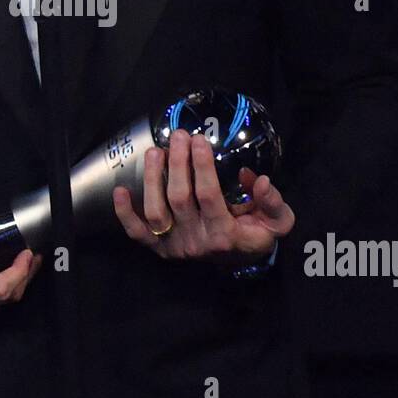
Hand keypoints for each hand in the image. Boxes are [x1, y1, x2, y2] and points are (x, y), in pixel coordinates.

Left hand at [111, 129, 294, 263]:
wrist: (241, 261)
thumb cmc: (257, 234)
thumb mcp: (278, 222)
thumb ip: (273, 203)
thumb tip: (260, 181)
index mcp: (225, 234)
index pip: (209, 195)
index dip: (202, 166)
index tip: (199, 139)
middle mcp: (196, 242)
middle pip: (179, 198)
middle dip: (177, 163)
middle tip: (178, 135)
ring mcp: (175, 246)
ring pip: (156, 212)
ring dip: (152, 179)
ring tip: (155, 151)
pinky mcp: (160, 248)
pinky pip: (138, 234)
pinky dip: (125, 214)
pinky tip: (120, 190)